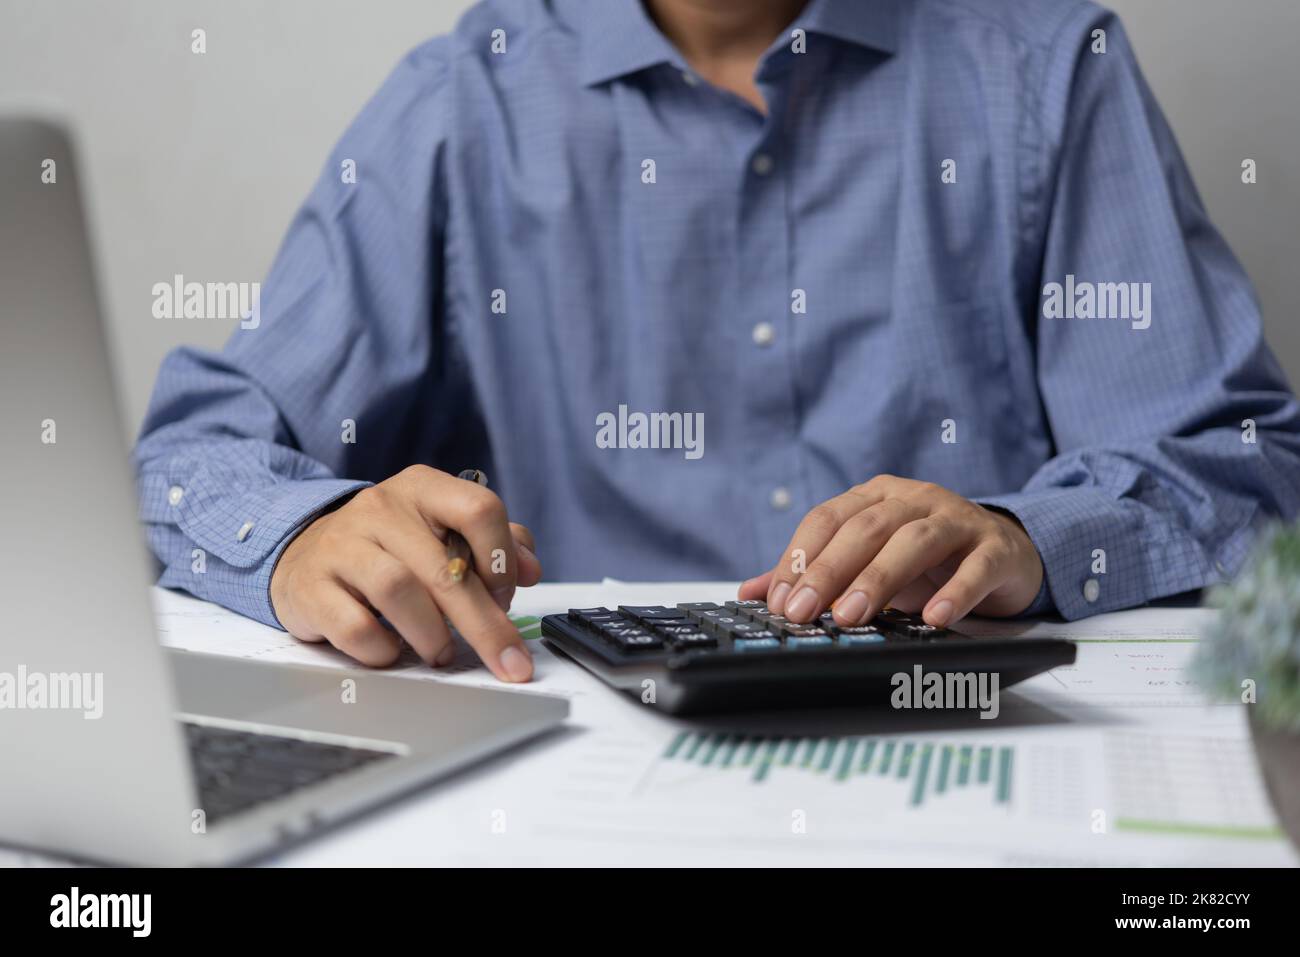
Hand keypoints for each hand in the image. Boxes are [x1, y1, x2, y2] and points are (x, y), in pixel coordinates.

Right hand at [270, 465, 541, 679]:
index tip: (506, 597)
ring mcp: (342, 546)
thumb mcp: (443, 531)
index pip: (480, 509)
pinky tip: (391, 651)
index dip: (502, 560)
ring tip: (440, 652)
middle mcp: (381, 509)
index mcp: (424, 489)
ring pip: (399, 591)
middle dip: (485, 625)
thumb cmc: (391, 549)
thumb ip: (496, 544)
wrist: (305, 555)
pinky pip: (354, 627)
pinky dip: (382, 650)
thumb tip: (530, 569)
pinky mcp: (311, 588)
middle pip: (446, 569)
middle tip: (507, 662)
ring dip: (431, 635)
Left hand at [739, 475, 1042, 628]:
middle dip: (830, 570)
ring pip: (915, 540)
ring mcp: (957, 518)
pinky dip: (956, 591)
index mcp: (874, 498)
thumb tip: (751, 593)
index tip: (780, 601)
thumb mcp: (867, 562)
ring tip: (853, 616)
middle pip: (865, 528)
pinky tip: (934, 618)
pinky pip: (975, 566)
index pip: (827, 519)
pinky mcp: (996, 547)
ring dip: (880, 578)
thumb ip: (813, 574)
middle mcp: (913, 499)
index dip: (800, 557)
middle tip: (806, 611)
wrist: (1006, 552)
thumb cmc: (927, 560)